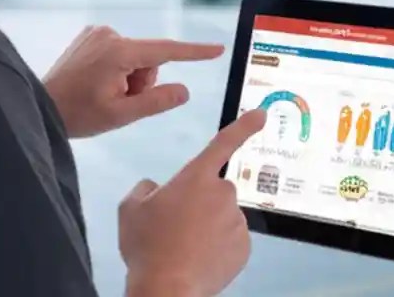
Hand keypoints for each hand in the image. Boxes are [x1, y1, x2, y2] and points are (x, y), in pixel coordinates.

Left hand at [44, 25, 224, 138]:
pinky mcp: (92, 35)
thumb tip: (183, 90)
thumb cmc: (77, 115)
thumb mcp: (121, 115)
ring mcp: (98, 33)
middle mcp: (110, 34)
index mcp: (119, 52)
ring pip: (136, 57)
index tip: (218, 49)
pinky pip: (120, 52)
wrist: (40, 106)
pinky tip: (96, 82)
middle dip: (142, 82)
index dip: (195, 52)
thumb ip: (156, 101)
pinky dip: (117, 69)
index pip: (167, 51)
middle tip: (117, 101)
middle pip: (150, 59)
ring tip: (103, 93)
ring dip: (129, 77)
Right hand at [121, 109, 266, 296]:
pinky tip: (198, 260)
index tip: (262, 113)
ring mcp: (237, 221)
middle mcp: (223, 194)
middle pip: (213, 193)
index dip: (244, 126)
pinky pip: (230, 241)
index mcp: (197, 178)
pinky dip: (217, 248)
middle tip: (176, 228)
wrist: (167, 288)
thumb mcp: (131, 210)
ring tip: (184, 248)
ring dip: (208, 228)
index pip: (224, 143)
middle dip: (200, 204)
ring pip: (222, 218)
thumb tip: (154, 188)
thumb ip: (144, 190)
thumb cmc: (147, 246)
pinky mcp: (244, 247)